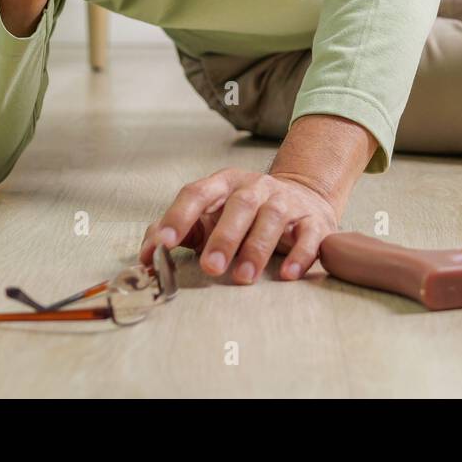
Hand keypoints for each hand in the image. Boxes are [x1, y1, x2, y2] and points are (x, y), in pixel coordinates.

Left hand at [139, 169, 341, 283]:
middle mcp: (256, 187)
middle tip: (211, 268)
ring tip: (243, 277)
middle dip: (224, 236)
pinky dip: (300, 254)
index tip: (165, 243)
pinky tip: (288, 274)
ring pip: (273, 217)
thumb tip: (147, 255)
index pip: (198, 193)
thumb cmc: (244, 214)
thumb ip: (177, 232)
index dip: (179, 216)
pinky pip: (309, 234)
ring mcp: (286, 201)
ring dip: (257, 248)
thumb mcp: (209, 216)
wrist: (302, 197)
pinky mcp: (313, 220)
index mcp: (224, 183)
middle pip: (240, 205)